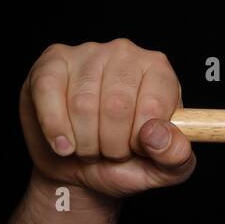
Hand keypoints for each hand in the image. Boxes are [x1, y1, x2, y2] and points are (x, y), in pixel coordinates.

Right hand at [19, 38, 195, 198]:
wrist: (81, 170)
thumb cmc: (128, 161)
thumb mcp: (163, 168)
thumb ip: (175, 155)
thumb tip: (157, 134)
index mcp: (159, 71)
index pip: (153, 106)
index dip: (140, 139)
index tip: (136, 150)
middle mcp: (126, 53)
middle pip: (117, 105)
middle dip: (112, 145)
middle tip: (111, 153)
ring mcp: (88, 53)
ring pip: (82, 103)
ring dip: (84, 141)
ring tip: (90, 148)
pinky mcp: (52, 63)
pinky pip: (48, 91)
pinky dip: (55, 127)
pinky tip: (64, 144)